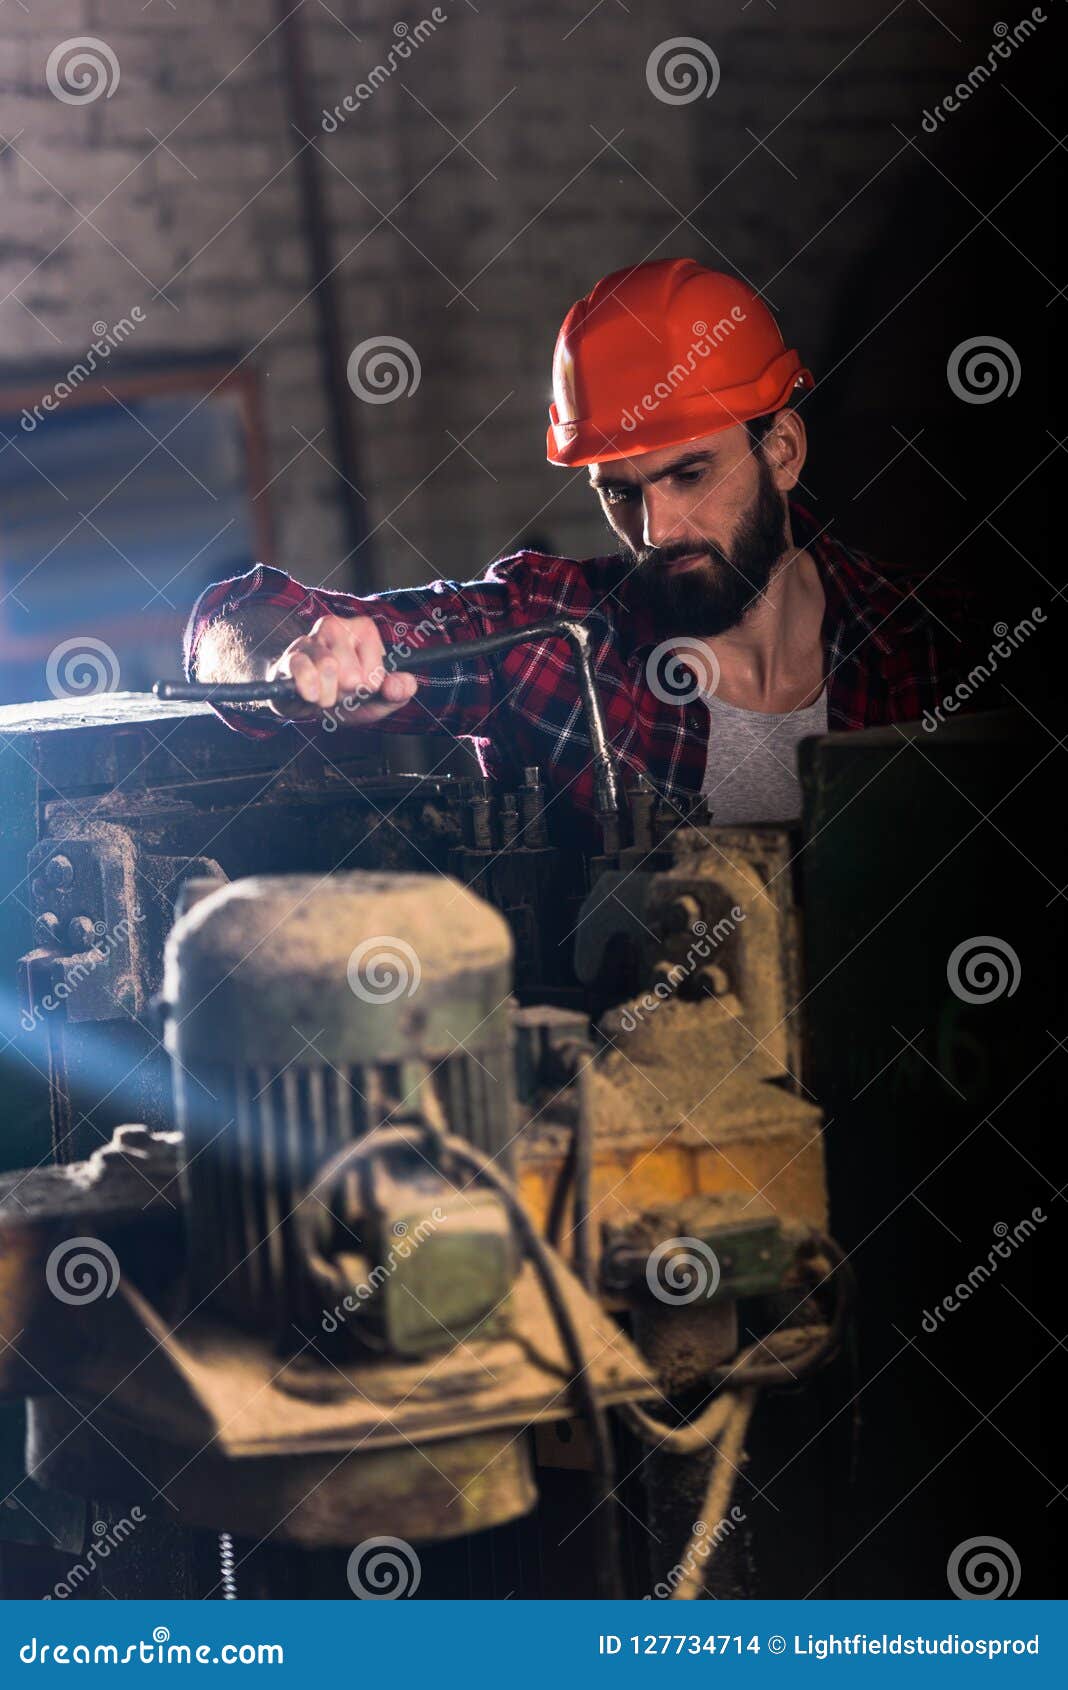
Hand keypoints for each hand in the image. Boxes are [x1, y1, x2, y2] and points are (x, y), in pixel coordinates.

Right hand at [265, 613, 417, 724]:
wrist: (305, 704)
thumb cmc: (346, 696)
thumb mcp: (379, 699)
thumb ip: (398, 692)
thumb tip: (402, 685)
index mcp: (363, 629)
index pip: (375, 670)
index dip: (368, 688)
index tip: (361, 686)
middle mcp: (335, 625)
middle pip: (352, 674)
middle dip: (346, 694)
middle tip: (340, 690)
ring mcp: (309, 640)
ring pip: (329, 669)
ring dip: (328, 696)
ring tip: (325, 694)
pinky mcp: (289, 657)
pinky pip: (302, 670)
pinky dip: (309, 690)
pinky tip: (311, 696)